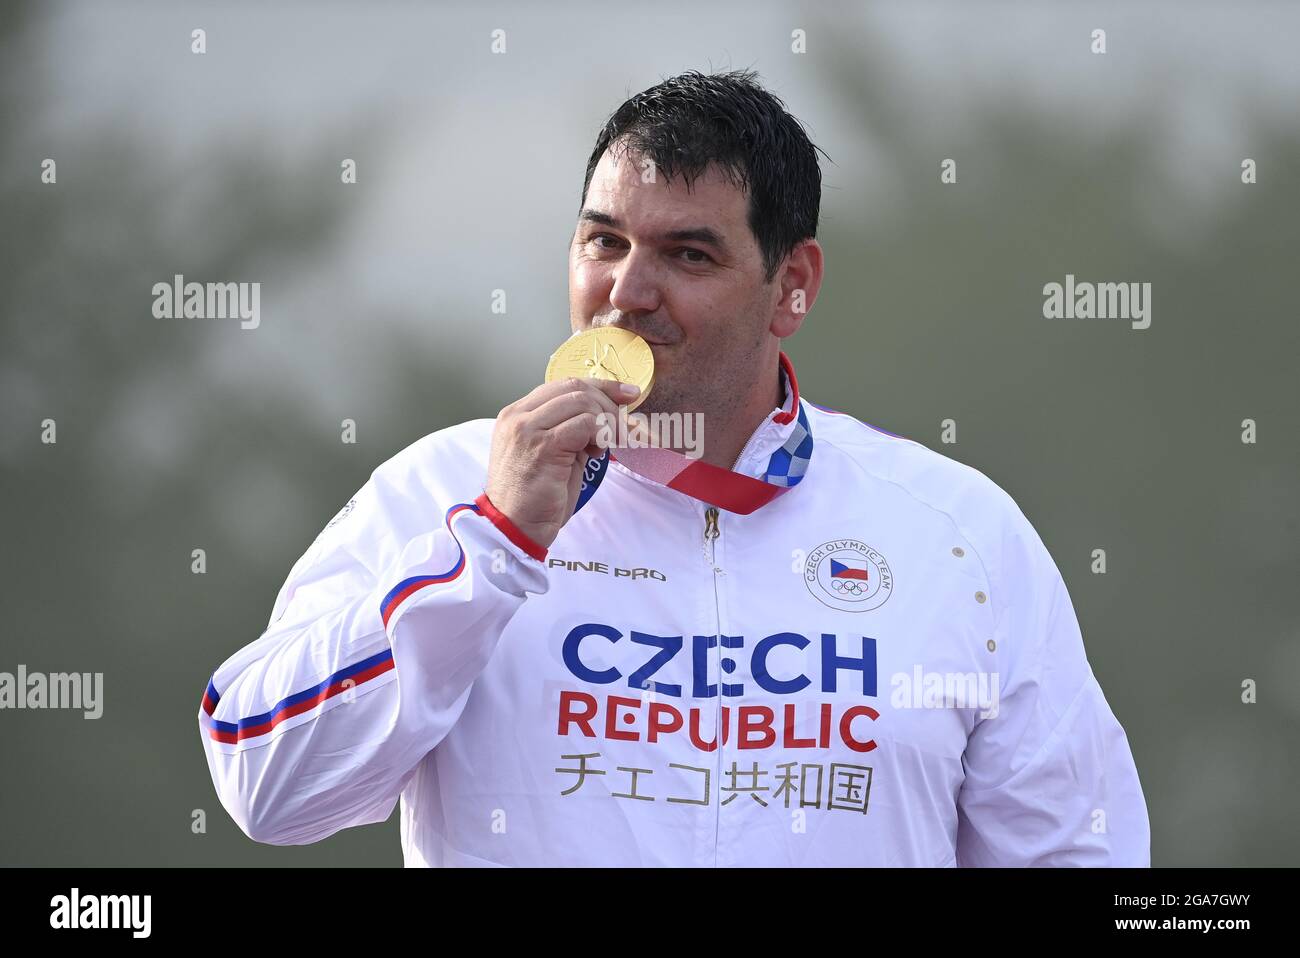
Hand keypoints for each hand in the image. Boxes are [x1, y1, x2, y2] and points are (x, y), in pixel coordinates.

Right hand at [484, 377, 640, 548]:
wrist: (515, 528)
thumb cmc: (534, 499)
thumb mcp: (551, 455)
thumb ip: (569, 432)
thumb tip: (605, 418)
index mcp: (517, 415)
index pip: (563, 384)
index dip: (601, 386)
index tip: (628, 394)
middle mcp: (518, 416)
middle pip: (574, 387)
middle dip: (608, 404)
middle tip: (625, 428)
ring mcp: (528, 429)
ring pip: (582, 402)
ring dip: (605, 423)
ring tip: (603, 448)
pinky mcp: (543, 445)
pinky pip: (585, 424)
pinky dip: (600, 435)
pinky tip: (596, 452)